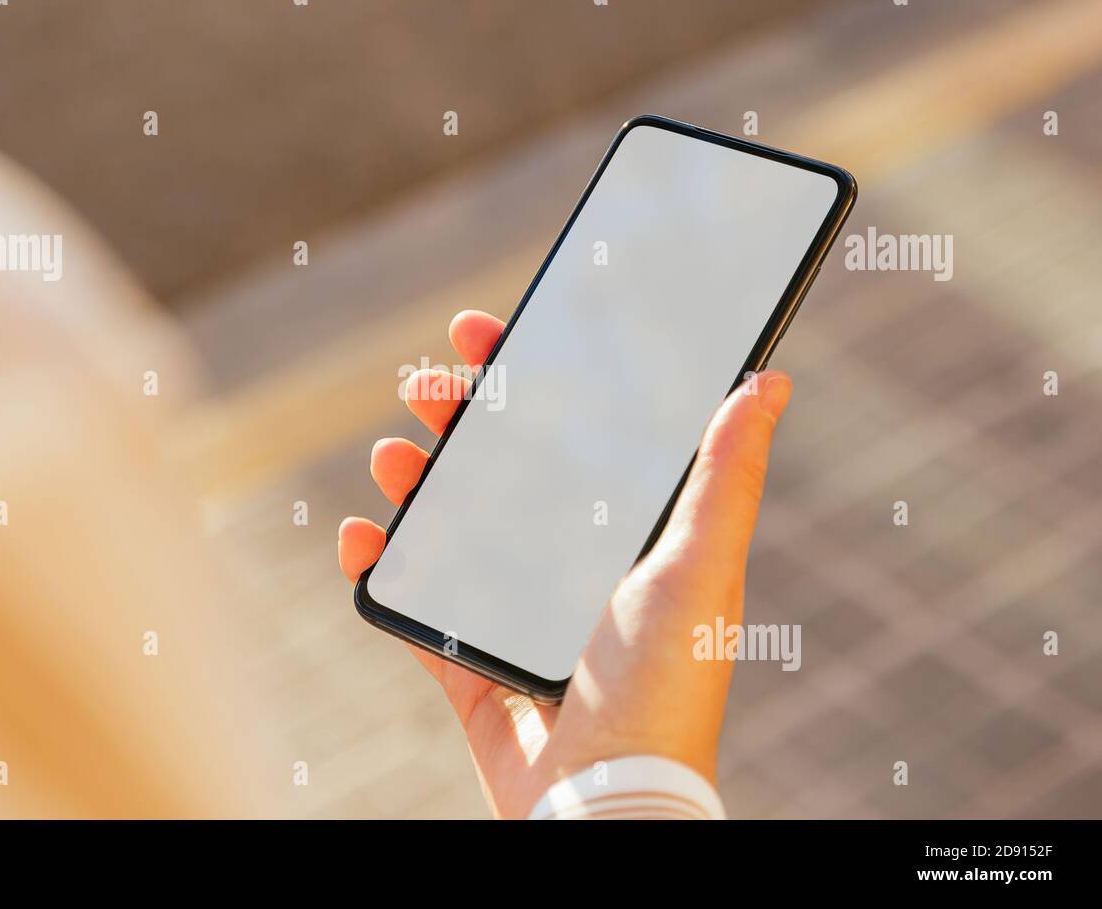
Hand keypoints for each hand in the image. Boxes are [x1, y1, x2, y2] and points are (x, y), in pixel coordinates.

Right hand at [339, 309, 791, 817]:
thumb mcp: (699, 566)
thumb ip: (725, 476)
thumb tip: (768, 382)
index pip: (571, 435)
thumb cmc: (665, 684)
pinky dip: (382, 569)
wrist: (605, 797)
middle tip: (425, 384)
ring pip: (452, 526)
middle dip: (460, 420)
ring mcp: (515, 613)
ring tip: (393, 455)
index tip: (488, 335)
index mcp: (622, 536)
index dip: (528, 381)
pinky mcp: (472, 663)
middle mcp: (569, 566)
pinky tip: (362, 536)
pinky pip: (414, 606)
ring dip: (416, 483)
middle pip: (501, 470)